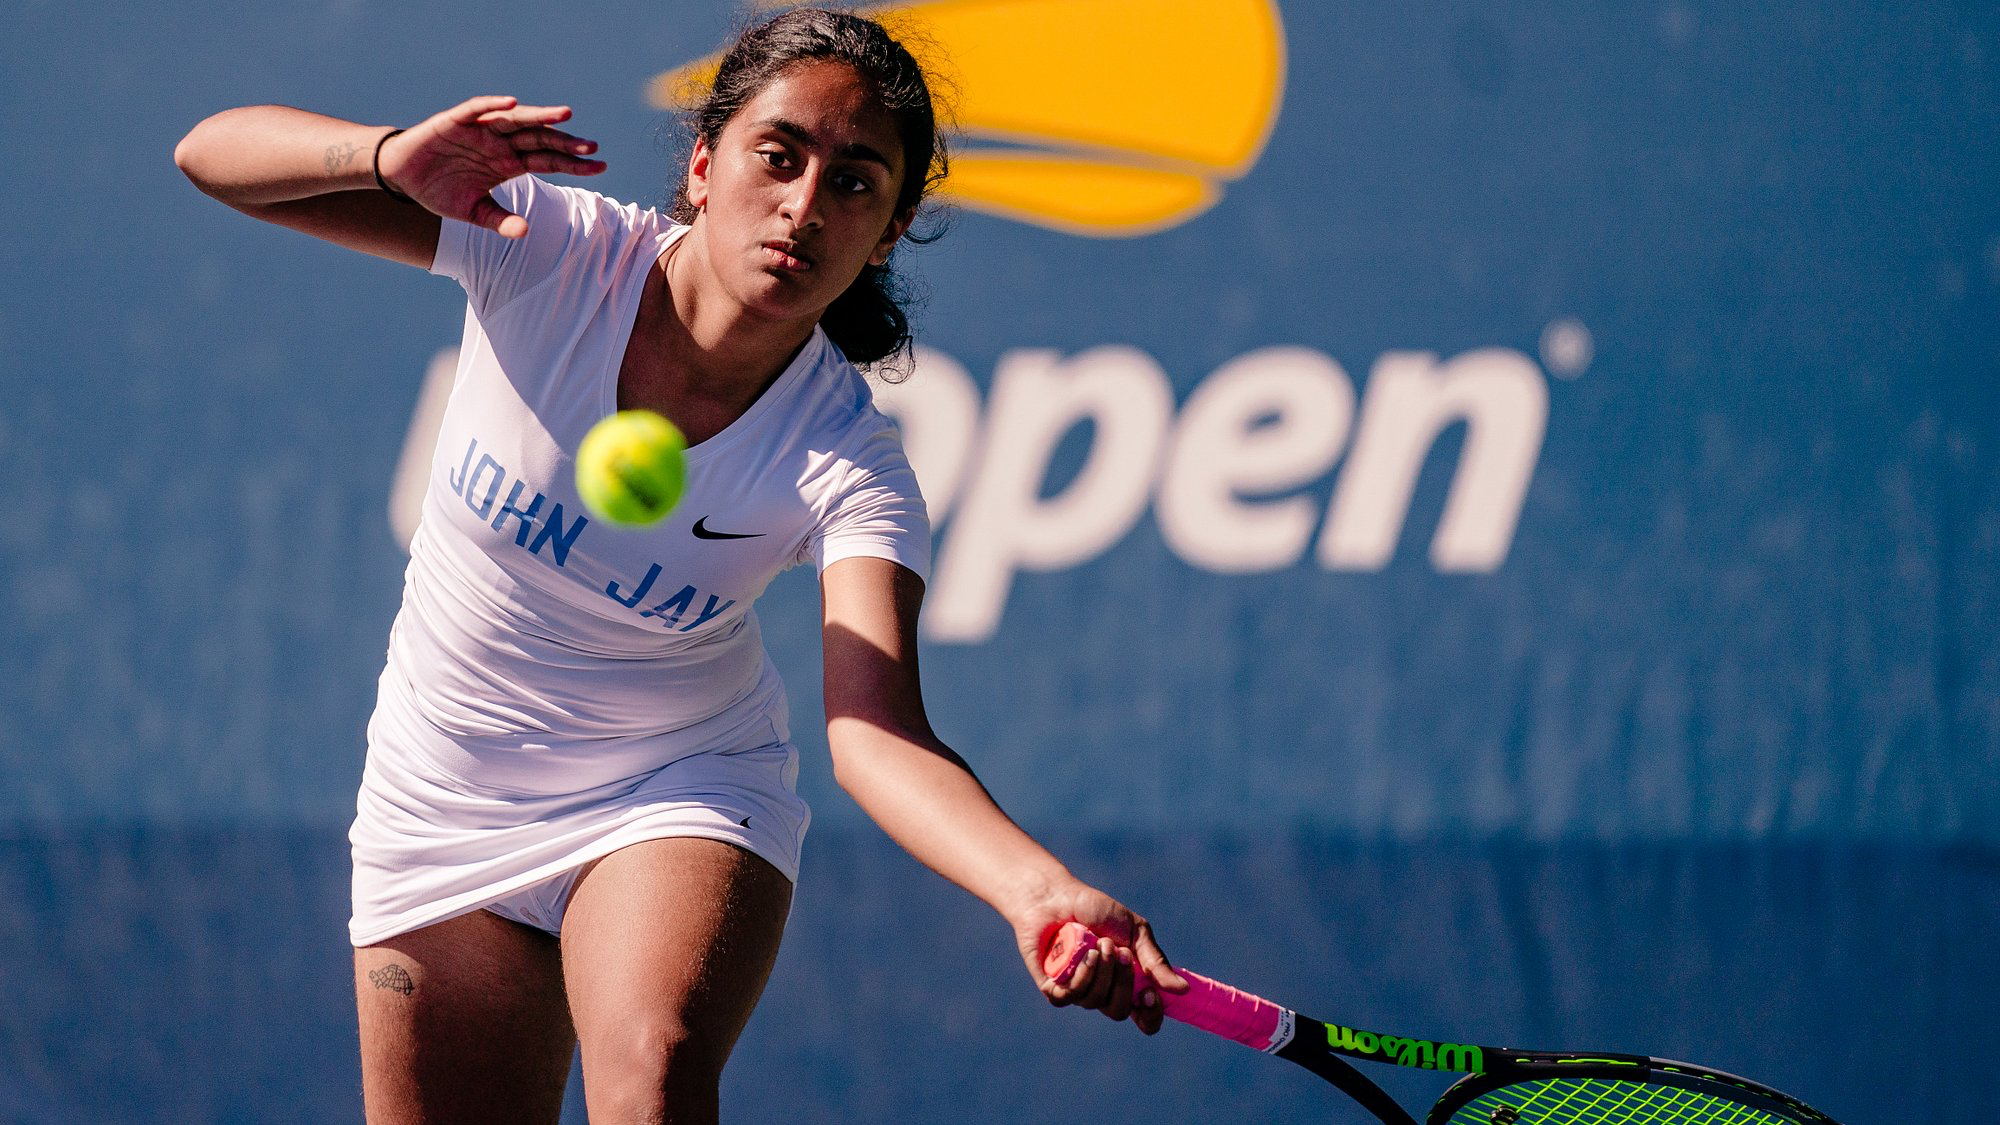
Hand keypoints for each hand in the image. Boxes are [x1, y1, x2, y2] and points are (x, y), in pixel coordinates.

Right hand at [376, 95, 606, 237]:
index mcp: (508, 164)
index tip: (599, 166)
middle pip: (539, 139)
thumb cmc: (440, 191)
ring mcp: (479, 130)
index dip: (572, 163)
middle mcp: (500, 143)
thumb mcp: (472, 212)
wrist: (402, 176)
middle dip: (565, 142)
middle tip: (592, 146)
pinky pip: (477, 110)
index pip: (548, 161)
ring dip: (539, 116)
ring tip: (565, 115)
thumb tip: (525, 232)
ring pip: (516, 120)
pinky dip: (493, 106)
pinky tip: (512, 104)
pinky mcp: (455, 121)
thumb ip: (499, 220)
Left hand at [1013, 882, 1187, 1034]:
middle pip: (1119, 1011)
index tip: (1149, 993)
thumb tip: (1182, 990)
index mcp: (1128, 982)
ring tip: (1097, 944)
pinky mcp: (1052, 987)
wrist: (1057, 895)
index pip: (1144, 1018)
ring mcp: (1077, 991)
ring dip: (1100, 971)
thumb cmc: (1096, 910)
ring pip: (1094, 1002)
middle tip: (1117, 950)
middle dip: (1122, 981)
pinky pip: (1067, 997)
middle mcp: (1103, 991)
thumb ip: (1155, 961)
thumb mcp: (1135, 931)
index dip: (1150, 1015)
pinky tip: (1080, 955)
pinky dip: (1078, 977)